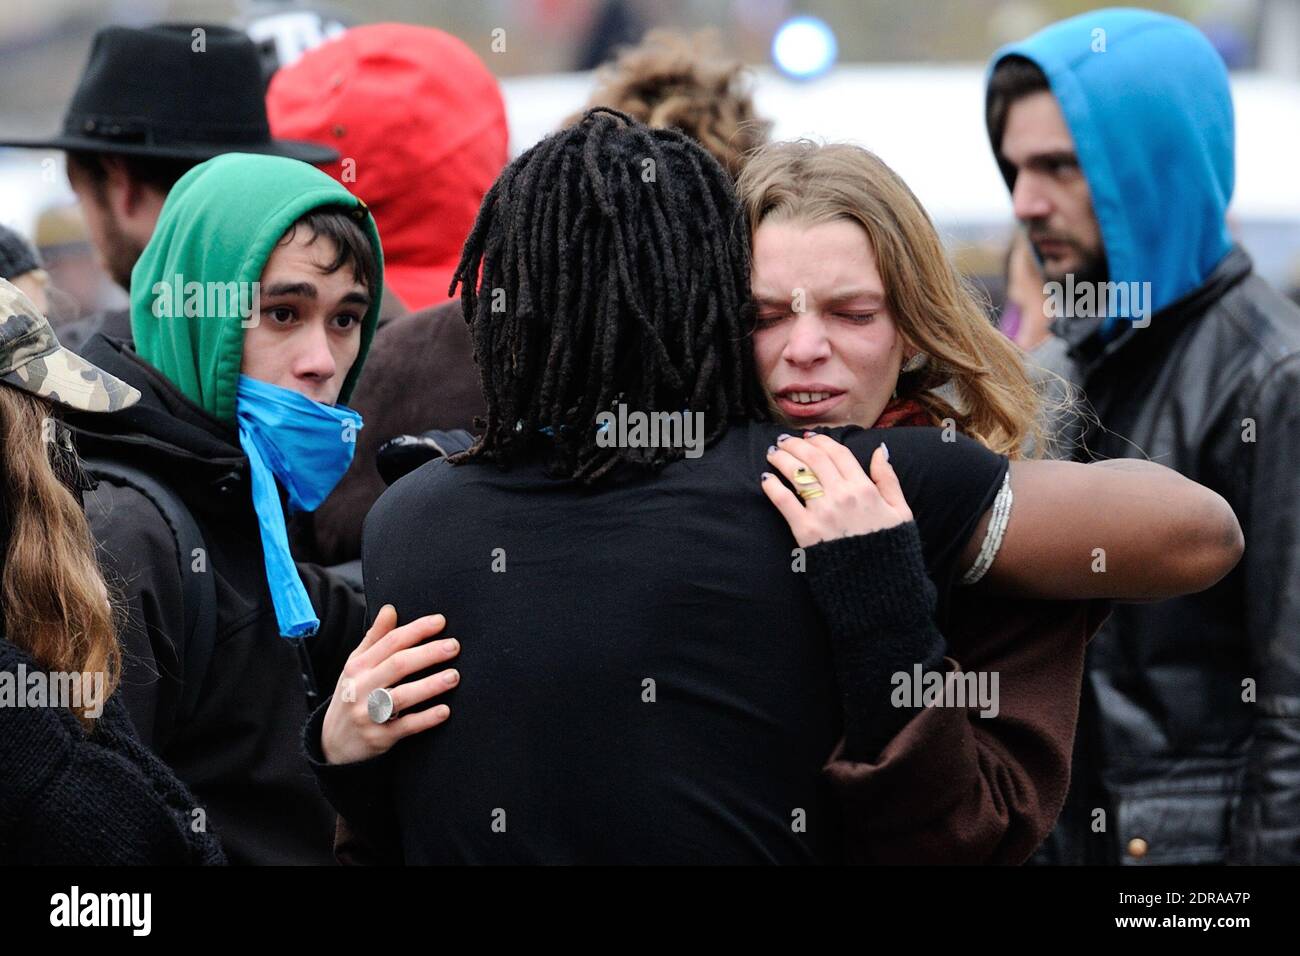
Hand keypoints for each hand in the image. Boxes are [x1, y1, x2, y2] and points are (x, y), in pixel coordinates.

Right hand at [321, 605, 459, 764]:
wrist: (332, 744)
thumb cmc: (352, 696)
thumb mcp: (356, 666)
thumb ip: (375, 638)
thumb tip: (390, 609)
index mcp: (358, 667)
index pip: (390, 642)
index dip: (416, 630)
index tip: (441, 622)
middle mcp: (361, 688)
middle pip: (398, 665)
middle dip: (428, 654)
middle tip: (453, 647)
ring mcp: (369, 714)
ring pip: (402, 696)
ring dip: (431, 685)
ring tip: (454, 676)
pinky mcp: (380, 738)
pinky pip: (405, 726)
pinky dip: (425, 718)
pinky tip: (444, 710)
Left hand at [761, 432, 912, 547]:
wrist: (878, 585)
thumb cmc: (890, 549)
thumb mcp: (901, 511)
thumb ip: (888, 479)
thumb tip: (880, 451)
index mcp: (865, 488)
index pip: (838, 453)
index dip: (821, 441)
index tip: (810, 438)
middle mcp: (843, 495)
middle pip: (815, 459)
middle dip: (797, 445)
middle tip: (784, 441)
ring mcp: (823, 512)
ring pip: (798, 474)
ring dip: (782, 459)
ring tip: (773, 453)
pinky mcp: (806, 531)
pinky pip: (785, 502)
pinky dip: (773, 487)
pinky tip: (766, 479)